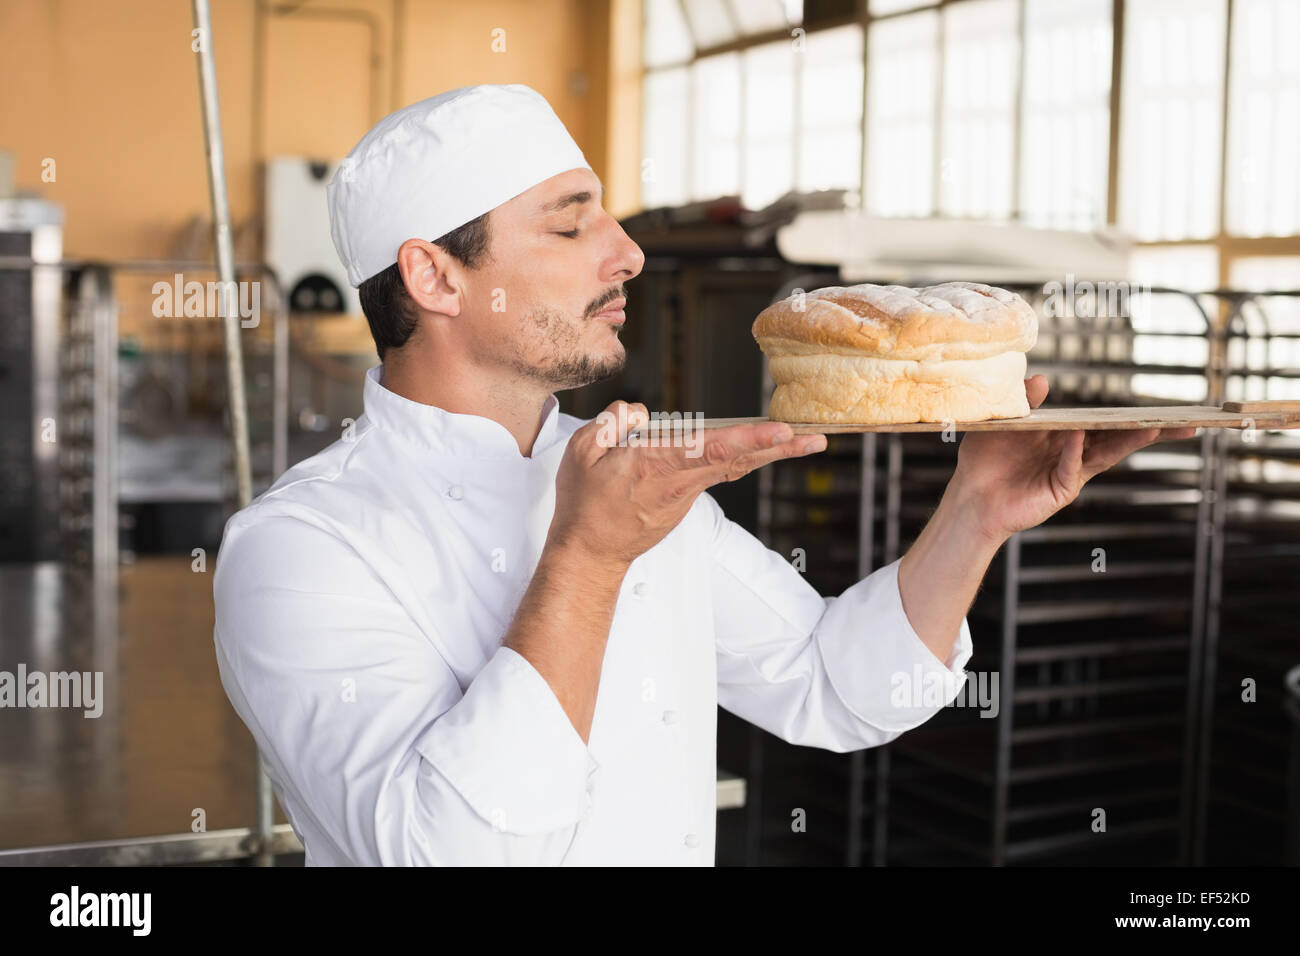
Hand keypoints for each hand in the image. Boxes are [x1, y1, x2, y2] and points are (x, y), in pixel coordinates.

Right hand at [548, 400, 826, 564]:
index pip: (710, 447)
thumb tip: (640, 412)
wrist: (590, 553)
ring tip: (805, 440)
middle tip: (817, 437)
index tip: (781, 430)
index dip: (748, 438)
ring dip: (769, 453)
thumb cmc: (584, 503)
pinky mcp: (687, 500)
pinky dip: (744, 459)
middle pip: (737, 458)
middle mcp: (679, 481)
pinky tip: (764, 449)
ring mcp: (687, 494)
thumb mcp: (581, 454)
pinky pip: (719, 472)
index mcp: (655, 465)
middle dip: (778, 448)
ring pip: (733, 466)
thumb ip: (612, 424)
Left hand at [951, 375, 1196, 542]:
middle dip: (1151, 430)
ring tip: (1155, 426)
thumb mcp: (1005, 422)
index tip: (1161, 409)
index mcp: (1066, 436)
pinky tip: (1078, 436)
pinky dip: (1074, 451)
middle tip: (1185, 422)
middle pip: (1119, 439)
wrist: (970, 495)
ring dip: (1128, 441)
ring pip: (1106, 455)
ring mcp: (1070, 473)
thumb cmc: (986, 459)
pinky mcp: (1059, 490)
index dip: (1130, 416)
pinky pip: (1070, 466)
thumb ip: (1025, 402)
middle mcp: (1075, 454)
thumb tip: (1042, 379)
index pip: (1105, 424)